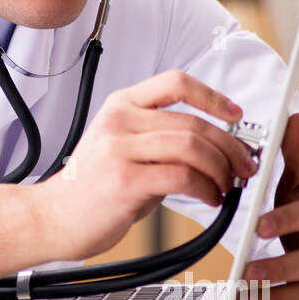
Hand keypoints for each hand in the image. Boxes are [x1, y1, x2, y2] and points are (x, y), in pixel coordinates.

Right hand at [34, 70, 259, 263]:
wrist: (53, 217)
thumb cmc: (92, 188)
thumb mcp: (122, 147)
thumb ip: (162, 139)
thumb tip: (215, 145)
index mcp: (121, 105)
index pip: (176, 82)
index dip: (213, 96)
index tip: (235, 115)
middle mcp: (120, 121)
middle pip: (193, 123)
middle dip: (230, 146)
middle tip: (244, 165)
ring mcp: (119, 149)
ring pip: (192, 148)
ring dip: (221, 170)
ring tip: (226, 186)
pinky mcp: (124, 180)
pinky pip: (183, 177)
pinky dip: (207, 189)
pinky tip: (209, 198)